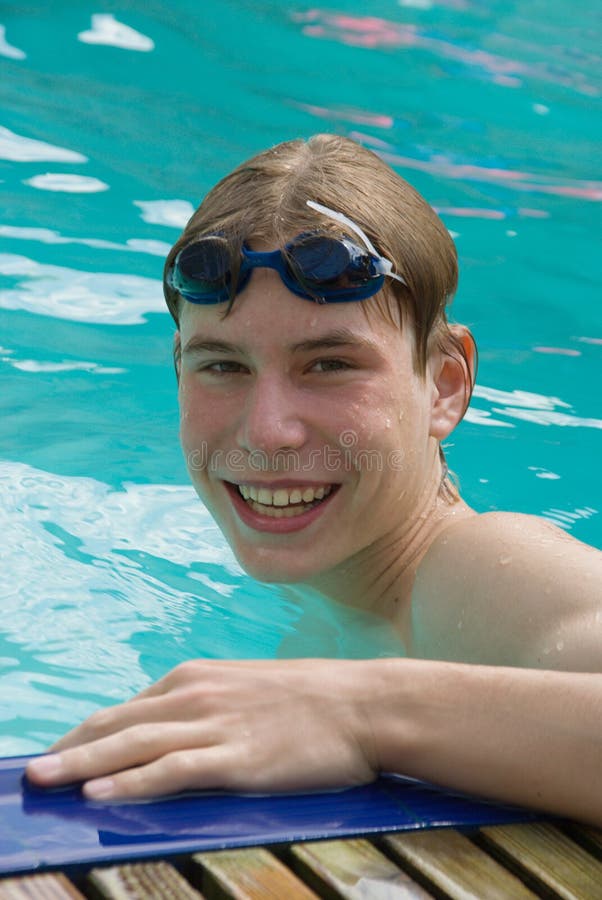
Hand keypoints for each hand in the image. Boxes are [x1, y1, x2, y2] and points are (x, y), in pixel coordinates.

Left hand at [25, 659, 378, 799]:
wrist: (364, 703)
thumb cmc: (310, 700)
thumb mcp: (246, 690)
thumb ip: (204, 706)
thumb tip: (170, 730)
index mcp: (196, 677)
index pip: (124, 709)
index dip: (85, 734)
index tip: (60, 754)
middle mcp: (196, 695)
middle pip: (116, 726)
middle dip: (69, 749)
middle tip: (33, 774)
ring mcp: (215, 725)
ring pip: (133, 746)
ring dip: (82, 765)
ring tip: (44, 783)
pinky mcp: (237, 757)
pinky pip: (171, 771)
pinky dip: (131, 783)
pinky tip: (100, 795)